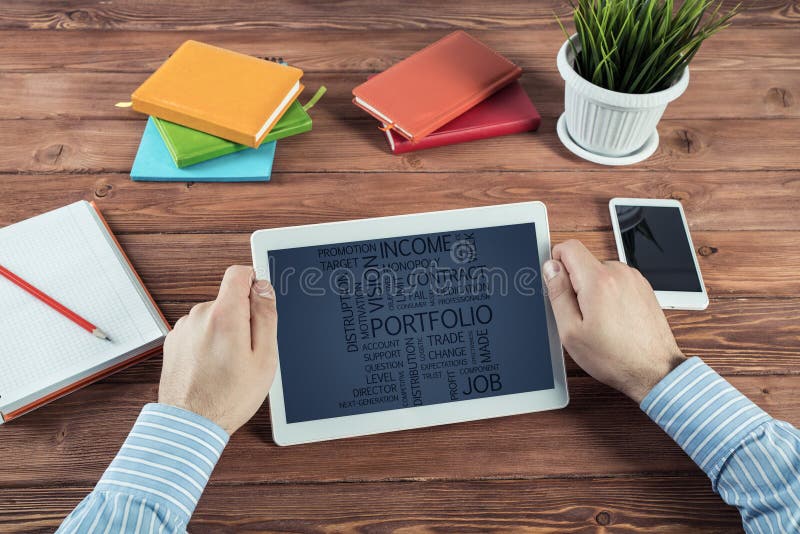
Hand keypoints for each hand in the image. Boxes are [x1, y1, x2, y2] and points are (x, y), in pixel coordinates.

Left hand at [159, 265, 277, 434]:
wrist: (191, 423)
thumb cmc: (229, 396)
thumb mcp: (264, 357)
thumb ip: (265, 316)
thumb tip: (264, 288)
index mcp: (224, 315)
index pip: (238, 273)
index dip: (254, 282)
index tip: (260, 301)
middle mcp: (199, 316)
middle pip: (228, 299)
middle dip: (242, 317)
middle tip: (248, 351)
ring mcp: (183, 328)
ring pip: (213, 317)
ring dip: (224, 332)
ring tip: (228, 365)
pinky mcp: (174, 342)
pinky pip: (199, 331)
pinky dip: (208, 343)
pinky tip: (213, 368)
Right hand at [542, 240, 684, 403]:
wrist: (654, 371)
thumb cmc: (614, 357)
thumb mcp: (571, 330)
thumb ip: (557, 293)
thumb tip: (551, 268)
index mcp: (599, 280)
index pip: (569, 247)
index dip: (556, 262)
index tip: (557, 284)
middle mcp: (619, 273)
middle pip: (584, 261)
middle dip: (575, 283)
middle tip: (578, 314)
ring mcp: (634, 279)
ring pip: (600, 272)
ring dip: (593, 290)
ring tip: (598, 321)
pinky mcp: (643, 288)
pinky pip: (616, 282)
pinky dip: (609, 295)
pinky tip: (612, 320)